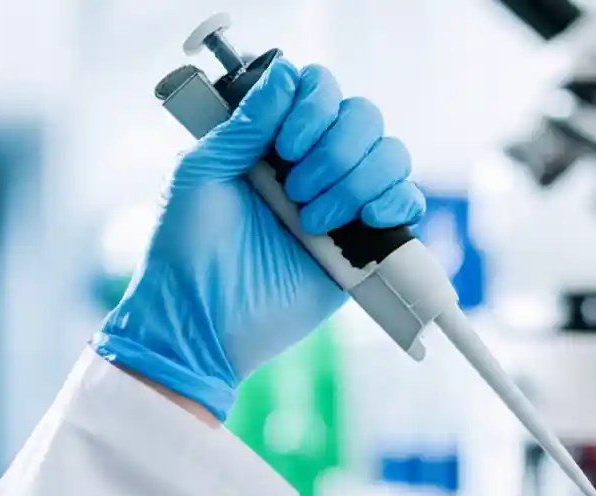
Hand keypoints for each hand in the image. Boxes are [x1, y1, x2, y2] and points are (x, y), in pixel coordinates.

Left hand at [93, 59, 424, 419]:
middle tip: (295, 190)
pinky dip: (396, 202)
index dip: (315, 108)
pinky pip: (408, 205)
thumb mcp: (203, 172)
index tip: (285, 146)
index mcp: (273, 141)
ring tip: (314, 221)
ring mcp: (344, 204)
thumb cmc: (187, 250)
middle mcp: (314, 166)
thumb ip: (247, 124)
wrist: (202, 322)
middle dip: (337, 150)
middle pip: (365, 118)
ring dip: (359, 180)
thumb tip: (286, 73)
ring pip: (391, 157)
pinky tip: (365, 221)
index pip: (321, 91)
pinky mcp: (366, 246)